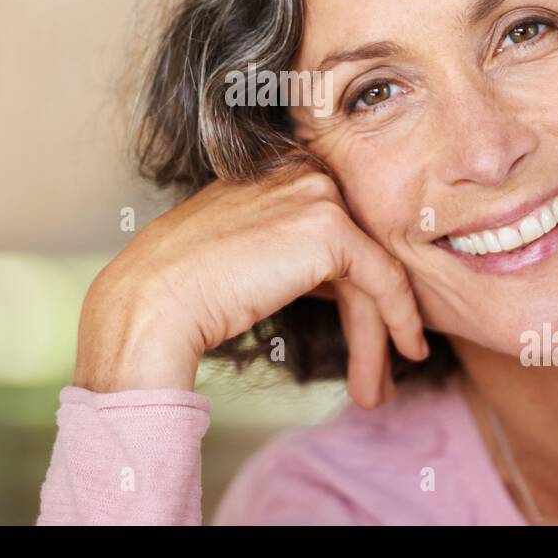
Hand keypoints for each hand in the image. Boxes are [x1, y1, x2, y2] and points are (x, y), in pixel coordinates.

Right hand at [73, 160, 428, 407]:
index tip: (367, 331)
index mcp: (279, 166)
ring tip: (374, 391)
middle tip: (376, 373)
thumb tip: (335, 279)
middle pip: (359, 250)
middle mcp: (301, 168)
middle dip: (372, 317)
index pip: (338, 226)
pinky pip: (384, 279)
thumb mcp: (243, 246)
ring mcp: (316, 193)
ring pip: (373, 270)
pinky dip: (399, 320)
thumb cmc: (182, 286)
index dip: (355, 285)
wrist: (153, 301)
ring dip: (377, 336)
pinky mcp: (330, 228)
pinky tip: (403, 352)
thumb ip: (286, 244)